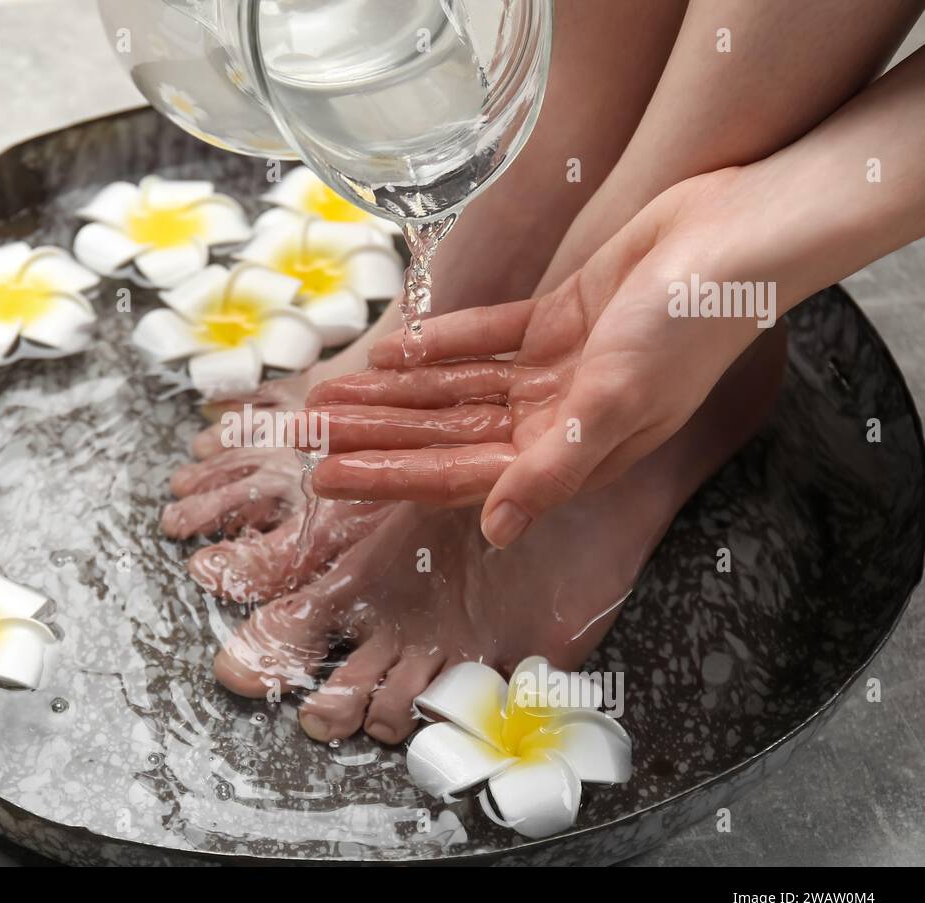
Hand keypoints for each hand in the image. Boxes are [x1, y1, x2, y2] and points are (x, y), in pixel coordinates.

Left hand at [303, 169, 770, 547]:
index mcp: (569, 453)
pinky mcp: (556, 324)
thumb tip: (496, 530)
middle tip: (301, 434)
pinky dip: (437, 348)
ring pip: (453, 391)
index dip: (388, 478)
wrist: (734, 238)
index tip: (325, 479)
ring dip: (392, 395)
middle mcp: (554, 420)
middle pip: (441, 434)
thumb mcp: (616, 404)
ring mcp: (554, 372)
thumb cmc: (687, 327)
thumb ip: (553, 470)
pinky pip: (483, 343)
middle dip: (372, 436)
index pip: (457, 475)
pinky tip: (389, 355)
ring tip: (328, 396)